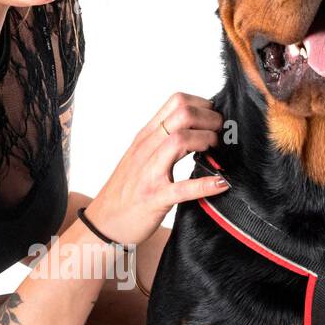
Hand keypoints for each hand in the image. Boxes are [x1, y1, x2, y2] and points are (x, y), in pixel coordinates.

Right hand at [84, 92, 228, 245]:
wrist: (103, 222)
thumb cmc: (125, 191)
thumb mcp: (140, 156)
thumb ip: (162, 141)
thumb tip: (193, 129)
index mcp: (146, 136)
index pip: (176, 102)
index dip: (203, 105)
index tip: (214, 119)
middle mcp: (146, 148)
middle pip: (183, 114)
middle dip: (210, 120)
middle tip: (221, 134)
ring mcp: (149, 172)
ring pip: (181, 140)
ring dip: (207, 140)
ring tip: (217, 151)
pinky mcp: (155, 198)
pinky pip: (183, 187)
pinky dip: (206, 184)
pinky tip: (221, 183)